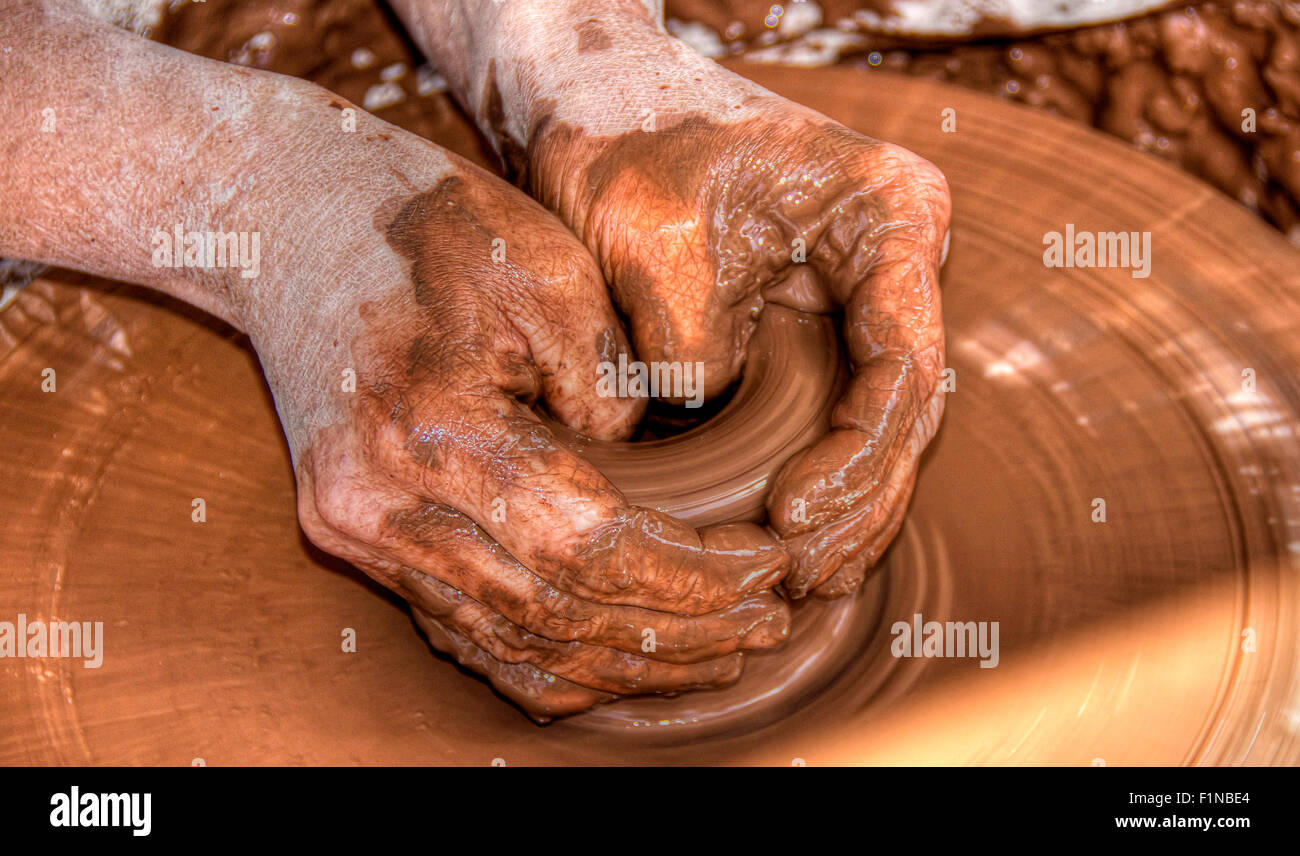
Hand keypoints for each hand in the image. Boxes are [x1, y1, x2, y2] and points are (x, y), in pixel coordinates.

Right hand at [265, 131, 790, 719]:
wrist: (292, 216)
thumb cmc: (435, 228)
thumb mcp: (552, 279)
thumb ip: (610, 399)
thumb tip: (652, 496)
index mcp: (431, 429)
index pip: (587, 550)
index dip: (690, 578)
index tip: (767, 570)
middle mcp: (376, 505)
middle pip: (553, 619)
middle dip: (675, 635)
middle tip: (765, 626)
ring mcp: (355, 532)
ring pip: (509, 647)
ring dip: (621, 667)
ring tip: (717, 655)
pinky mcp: (356, 539)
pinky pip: (467, 633)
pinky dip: (553, 659)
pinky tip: (622, 658)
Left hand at [499, 21, 951, 597]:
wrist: (591, 106)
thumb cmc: (625, 144)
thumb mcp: (654, 238)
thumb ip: (697, 344)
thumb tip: (711, 426)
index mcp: (888, 214)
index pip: (904, 361)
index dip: (857, 456)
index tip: (791, 514)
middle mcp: (891, 261)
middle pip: (903, 409)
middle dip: (858, 502)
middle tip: (801, 575)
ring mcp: (856, 299)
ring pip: (876, 428)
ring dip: (846, 509)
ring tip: (800, 581)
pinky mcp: (812, 332)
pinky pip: (832, 421)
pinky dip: (817, 484)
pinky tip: (791, 546)